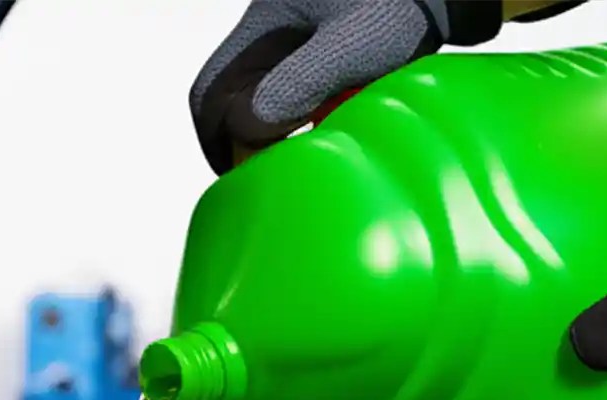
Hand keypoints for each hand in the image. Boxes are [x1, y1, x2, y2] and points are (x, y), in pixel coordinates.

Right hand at [190, 0, 583, 174]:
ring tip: (299, 156)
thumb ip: (296, 85)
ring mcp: (290, 50)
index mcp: (260, 28)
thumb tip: (252, 128)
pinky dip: (301, 124)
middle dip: (243, 143)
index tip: (242, 173)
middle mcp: (266, 39)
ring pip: (259, 105)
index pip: (209, 93)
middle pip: (229, 103)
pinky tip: (327, 132)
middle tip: (269, 175)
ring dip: (273, 136)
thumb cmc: (398, 4)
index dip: (217, 140)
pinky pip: (292, 102)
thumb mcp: (348, 47)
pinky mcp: (316, 62)